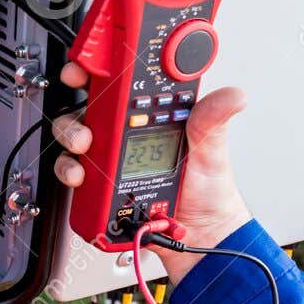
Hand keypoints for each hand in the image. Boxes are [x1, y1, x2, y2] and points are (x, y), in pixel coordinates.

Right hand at [51, 61, 251, 281]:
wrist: (201, 236)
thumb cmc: (209, 190)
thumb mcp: (212, 150)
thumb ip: (213, 120)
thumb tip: (232, 95)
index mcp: (152, 116)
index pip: (120, 84)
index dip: (99, 70)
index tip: (87, 67)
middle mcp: (126, 133)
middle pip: (88, 109)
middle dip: (78, 110)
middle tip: (87, 124)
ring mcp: (110, 160)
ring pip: (74, 139)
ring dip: (71, 140)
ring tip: (85, 151)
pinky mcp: (99, 186)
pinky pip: (74, 174)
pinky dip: (71, 173)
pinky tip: (83, 178)